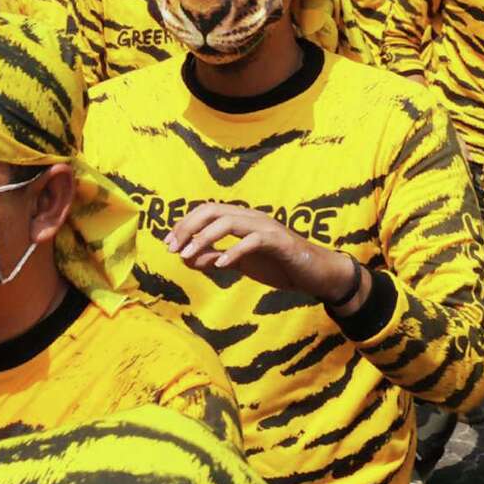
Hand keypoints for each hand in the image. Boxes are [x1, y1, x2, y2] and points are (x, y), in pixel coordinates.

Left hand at [165, 203, 367, 308]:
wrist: (315, 274)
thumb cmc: (278, 265)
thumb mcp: (240, 264)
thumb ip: (215, 259)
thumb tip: (187, 258)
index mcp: (241, 220)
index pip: (206, 212)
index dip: (184, 224)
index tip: (169, 243)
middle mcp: (251, 217)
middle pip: (212, 210)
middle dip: (189, 227)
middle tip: (173, 248)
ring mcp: (266, 227)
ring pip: (229, 221)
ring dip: (205, 238)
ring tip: (189, 255)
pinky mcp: (279, 241)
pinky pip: (253, 241)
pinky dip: (234, 251)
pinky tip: (221, 264)